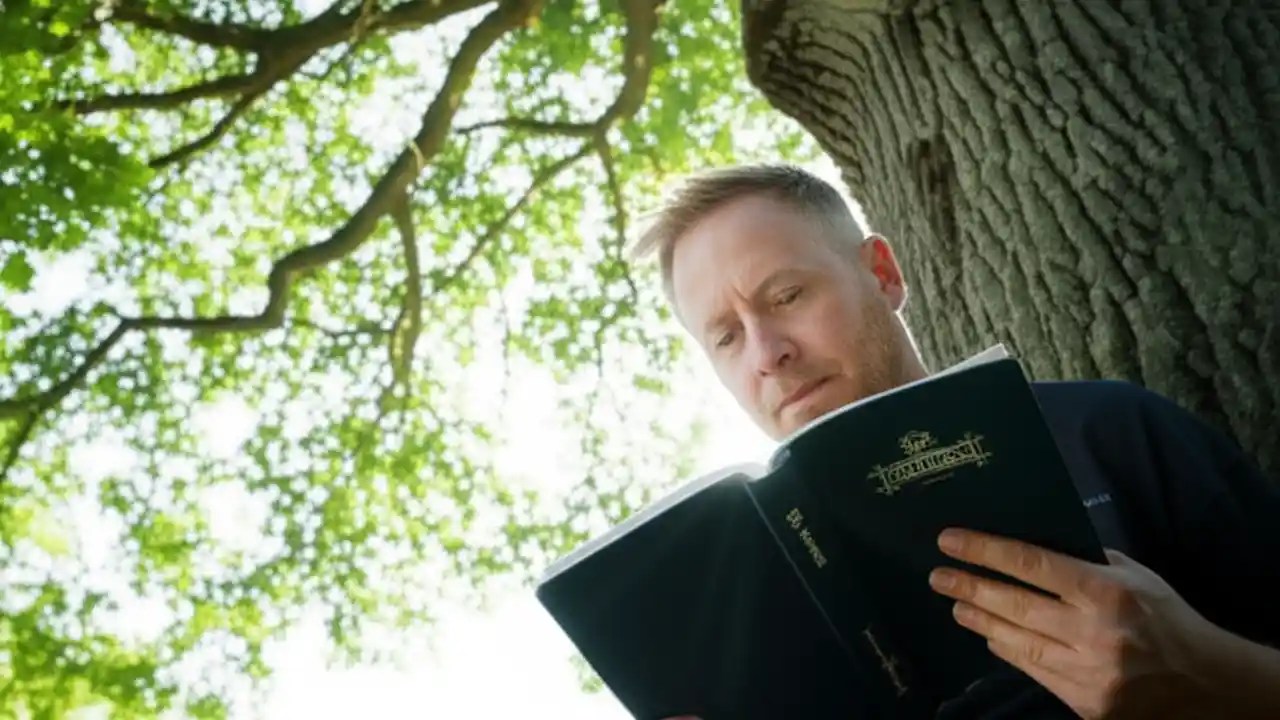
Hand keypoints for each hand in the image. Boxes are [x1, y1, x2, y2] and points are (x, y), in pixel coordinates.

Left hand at [928, 528, 1222, 718]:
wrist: (1205, 682)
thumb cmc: (1165, 617)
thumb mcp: (1134, 575)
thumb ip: (1086, 560)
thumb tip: (1032, 543)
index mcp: (1106, 592)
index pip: (1031, 563)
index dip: (985, 551)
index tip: (950, 541)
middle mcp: (1093, 633)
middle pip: (1014, 605)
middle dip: (970, 588)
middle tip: (939, 576)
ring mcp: (1088, 673)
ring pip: (1017, 642)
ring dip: (981, 622)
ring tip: (957, 606)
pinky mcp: (1085, 704)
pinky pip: (1034, 671)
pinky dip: (1009, 651)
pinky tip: (991, 637)